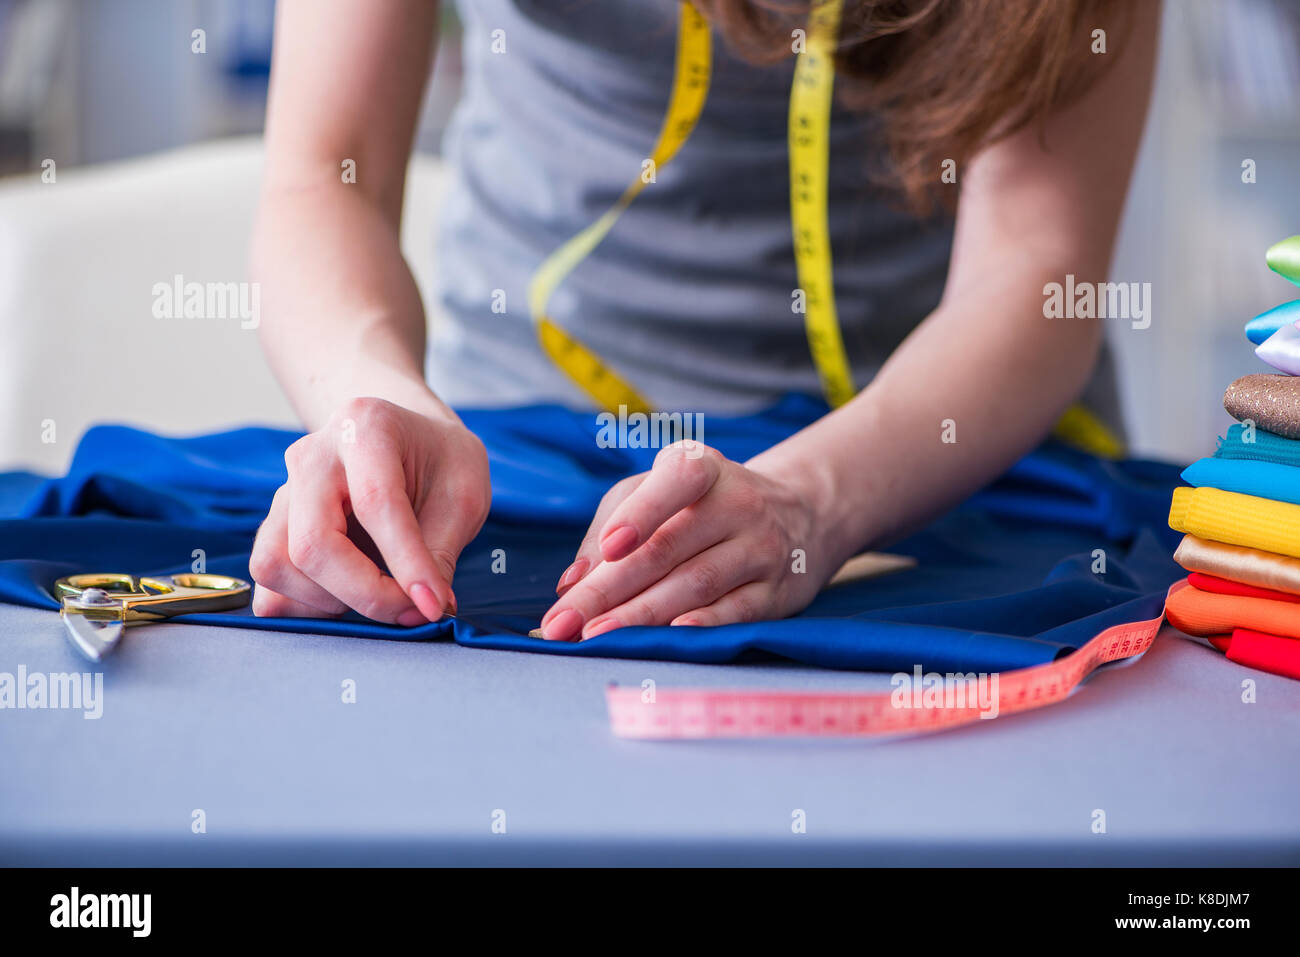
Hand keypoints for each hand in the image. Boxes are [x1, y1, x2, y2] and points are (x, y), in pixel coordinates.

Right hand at [250, 396, 490, 624]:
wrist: (413, 445)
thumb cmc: (441, 463)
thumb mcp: (464, 496)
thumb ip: (440, 552)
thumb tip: (423, 608)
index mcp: (366, 427)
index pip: (376, 503)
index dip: (405, 564)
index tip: (432, 605)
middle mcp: (313, 455)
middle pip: (311, 542)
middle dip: (363, 593)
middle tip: (410, 609)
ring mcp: (284, 490)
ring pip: (276, 565)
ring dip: (328, 601)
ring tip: (378, 594)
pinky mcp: (274, 525)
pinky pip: (268, 581)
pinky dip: (303, 604)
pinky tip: (346, 597)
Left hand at [539, 442, 841, 639]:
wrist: (799, 514)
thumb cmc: (704, 504)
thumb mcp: (659, 491)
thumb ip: (610, 524)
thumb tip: (572, 581)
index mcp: (701, 468)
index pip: (675, 483)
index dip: (642, 514)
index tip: (610, 548)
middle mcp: (737, 503)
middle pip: (667, 549)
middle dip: (608, 590)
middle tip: (563, 622)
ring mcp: (761, 548)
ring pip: (696, 584)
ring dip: (641, 615)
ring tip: (596, 636)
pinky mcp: (776, 591)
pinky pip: (735, 610)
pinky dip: (701, 625)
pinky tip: (668, 638)